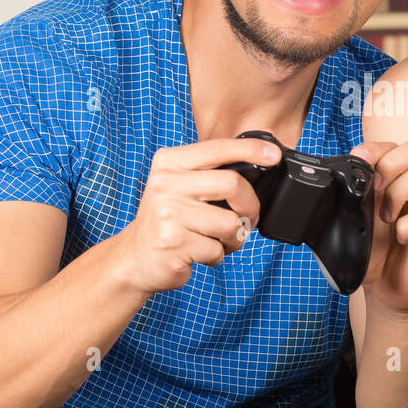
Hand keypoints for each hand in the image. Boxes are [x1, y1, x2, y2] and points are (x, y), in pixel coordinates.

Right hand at [111, 137, 281, 295]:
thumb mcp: (180, 185)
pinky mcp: (173, 243)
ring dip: (234, 238)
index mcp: (169, 162)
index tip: (273, 156)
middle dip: (250, 206)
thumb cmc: (167, 220)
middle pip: (233, 184)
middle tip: (247, 219)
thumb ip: (210, 172)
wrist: (134, 259)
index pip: (217, 148)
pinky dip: (217, 255)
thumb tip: (260, 157)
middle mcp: (165, 183)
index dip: (250, 150)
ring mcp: (168, 213)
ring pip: (230, 222)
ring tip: (218, 240)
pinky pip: (217, 249)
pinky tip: (200, 252)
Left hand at [350, 137, 407, 313]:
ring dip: (396, 195)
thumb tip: (338, 173)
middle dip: (390, 164)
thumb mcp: (357, 218)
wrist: (389, 290)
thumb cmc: (376, 252)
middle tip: (376, 188)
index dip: (377, 148)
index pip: (399, 145)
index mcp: (397, 181)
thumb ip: (353, 194)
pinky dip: (407, 226)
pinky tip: (399, 238)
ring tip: (385, 218)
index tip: (358, 160)